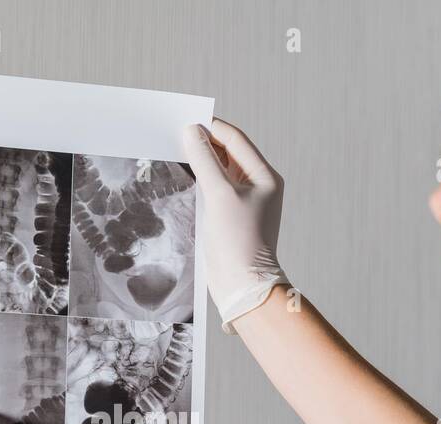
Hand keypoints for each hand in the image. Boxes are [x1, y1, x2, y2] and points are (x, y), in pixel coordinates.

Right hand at [182, 117, 291, 331]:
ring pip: (219, 170)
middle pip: (227, 152)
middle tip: (175, 134)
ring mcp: (243, 200)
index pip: (235, 139)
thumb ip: (205, 160)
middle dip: (203, 143)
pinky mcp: (230, 215)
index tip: (184, 121)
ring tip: (176, 151)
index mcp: (264, 175)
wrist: (242, 285)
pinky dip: (199, 179)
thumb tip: (191, 132)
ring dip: (200, 160)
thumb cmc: (238, 240)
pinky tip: (183, 175)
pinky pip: (214, 188)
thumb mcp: (220, 194)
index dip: (210, 128)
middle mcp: (257, 185)